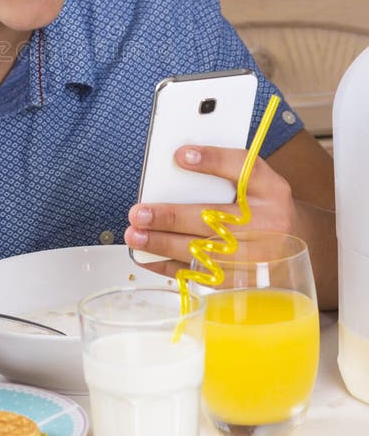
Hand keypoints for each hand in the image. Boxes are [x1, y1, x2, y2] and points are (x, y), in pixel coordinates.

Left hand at [124, 145, 297, 276]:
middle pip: (216, 219)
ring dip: (164, 245)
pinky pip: (200, 275)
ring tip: (136, 235)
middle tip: (140, 213)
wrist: (300, 243)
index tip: (180, 155)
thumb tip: (178, 161)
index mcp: (271, 190)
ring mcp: (257, 257)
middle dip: (172, 217)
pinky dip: (169, 266)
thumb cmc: (265, 205)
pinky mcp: (243, 280)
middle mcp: (268, 224)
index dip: (212, 160)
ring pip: (204, 252)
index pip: (244, 169)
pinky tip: (147, 256)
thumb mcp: (257, 178)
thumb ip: (224, 167)